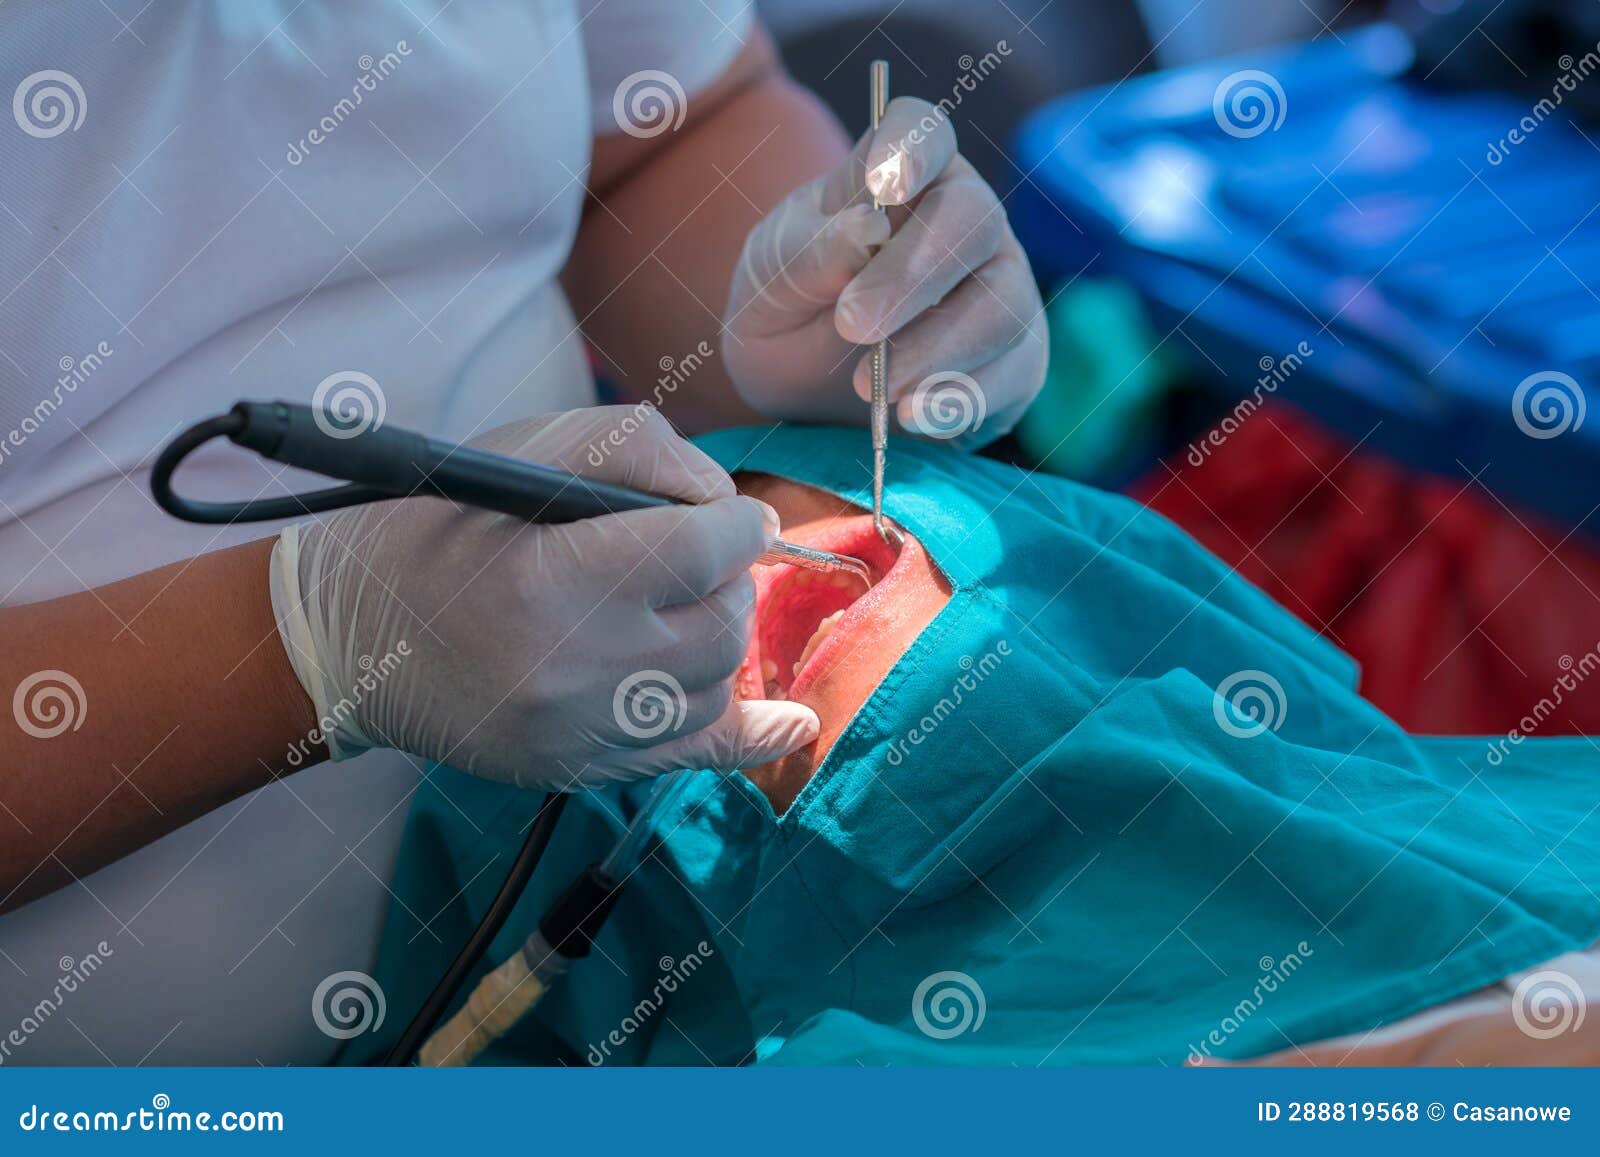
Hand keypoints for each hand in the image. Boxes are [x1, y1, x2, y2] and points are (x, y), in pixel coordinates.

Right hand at [269, 405, 819, 787]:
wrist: (352, 634)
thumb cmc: (439, 525)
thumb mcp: (530, 449)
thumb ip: (644, 452)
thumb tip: (728, 504)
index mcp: (557, 580)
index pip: (706, 550)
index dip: (736, 522)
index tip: (731, 514)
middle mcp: (576, 669)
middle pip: (724, 620)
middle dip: (726, 578)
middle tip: (690, 557)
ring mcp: (583, 732)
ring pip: (719, 680)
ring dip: (718, 633)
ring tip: (670, 605)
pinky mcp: (582, 767)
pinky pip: (700, 758)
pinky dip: (757, 737)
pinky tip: (793, 720)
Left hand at [722, 97, 1047, 444]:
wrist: (802, 394)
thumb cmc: (789, 307)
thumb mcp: (771, 276)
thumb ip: (807, 251)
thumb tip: (864, 229)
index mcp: (902, 175)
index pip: (923, 133)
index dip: (911, 149)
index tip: (884, 184)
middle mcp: (965, 220)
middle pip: (972, 218)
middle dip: (913, 274)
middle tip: (852, 325)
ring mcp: (999, 289)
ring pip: (1000, 303)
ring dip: (936, 347)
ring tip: (874, 389)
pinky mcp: (1014, 362)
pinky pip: (1009, 373)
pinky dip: (959, 398)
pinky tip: (910, 415)